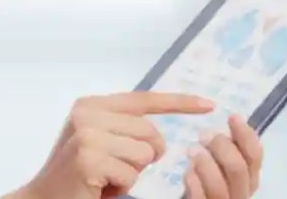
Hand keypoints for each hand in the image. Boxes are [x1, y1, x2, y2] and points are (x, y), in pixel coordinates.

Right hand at [17, 91, 215, 198]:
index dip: (179, 102)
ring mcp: (87, 135)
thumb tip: (158, 132)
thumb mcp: (98, 141)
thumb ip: (122, 127)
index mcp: (91, 104)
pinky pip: (132, 174)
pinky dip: (122, 187)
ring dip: (131, 174)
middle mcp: (87, 113)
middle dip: (145, 157)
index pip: (144, 98)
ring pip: (145, 154)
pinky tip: (99, 188)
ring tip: (105, 178)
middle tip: (115, 170)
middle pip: (151, 132)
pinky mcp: (89, 159)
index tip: (208, 104)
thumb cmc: (78, 175)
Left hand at [183, 114, 264, 198]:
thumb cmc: (211, 178)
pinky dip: (193, 181)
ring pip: (218, 187)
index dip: (246, 135)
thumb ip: (230, 147)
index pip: (255, 156)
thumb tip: (233, 120)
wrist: (200, 198)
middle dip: (221, 147)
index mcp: (250, 178)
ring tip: (192, 150)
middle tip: (204, 134)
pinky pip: (199, 197)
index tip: (232, 116)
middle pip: (238, 169)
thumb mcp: (224, 161)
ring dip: (204, 164)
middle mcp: (242, 192)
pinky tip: (187, 171)